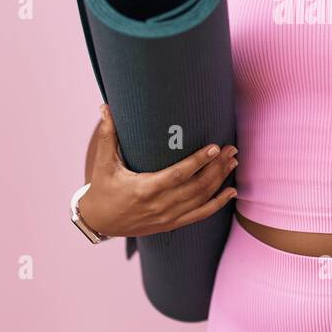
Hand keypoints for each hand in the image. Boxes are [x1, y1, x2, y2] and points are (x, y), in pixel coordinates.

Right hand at [77, 103, 237, 236]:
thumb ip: (107, 134)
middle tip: (231, 149)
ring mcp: (167, 217)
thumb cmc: (102, 189)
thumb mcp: (103, 163)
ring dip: (220, 181)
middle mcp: (159, 205)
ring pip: (201, 199)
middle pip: (196, 186)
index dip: (199, 161)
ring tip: (233, 162)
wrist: (99, 222)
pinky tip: (231, 192)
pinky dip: (218, 204)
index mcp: (145, 189)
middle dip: (217, 167)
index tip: (215, 147)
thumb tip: (105, 106)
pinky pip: (200, 215)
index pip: (178, 174)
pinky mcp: (171, 224)